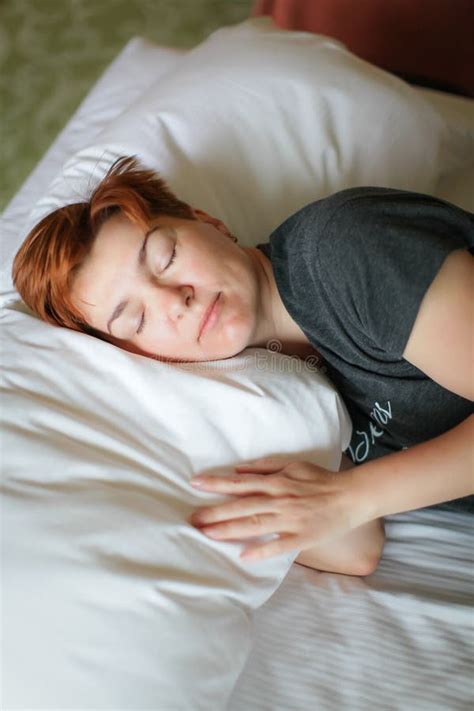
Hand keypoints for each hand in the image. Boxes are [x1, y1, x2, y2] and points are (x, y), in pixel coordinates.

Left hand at [189, 456, 364, 561]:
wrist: (351, 496)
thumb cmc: (320, 479)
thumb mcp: (292, 465)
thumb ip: (264, 467)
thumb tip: (238, 470)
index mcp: (276, 482)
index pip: (239, 483)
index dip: (216, 483)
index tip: (195, 484)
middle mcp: (279, 499)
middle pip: (241, 506)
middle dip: (214, 512)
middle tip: (191, 519)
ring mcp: (290, 520)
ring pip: (255, 524)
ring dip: (230, 529)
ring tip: (208, 534)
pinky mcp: (302, 537)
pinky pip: (279, 546)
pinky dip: (262, 550)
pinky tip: (244, 556)